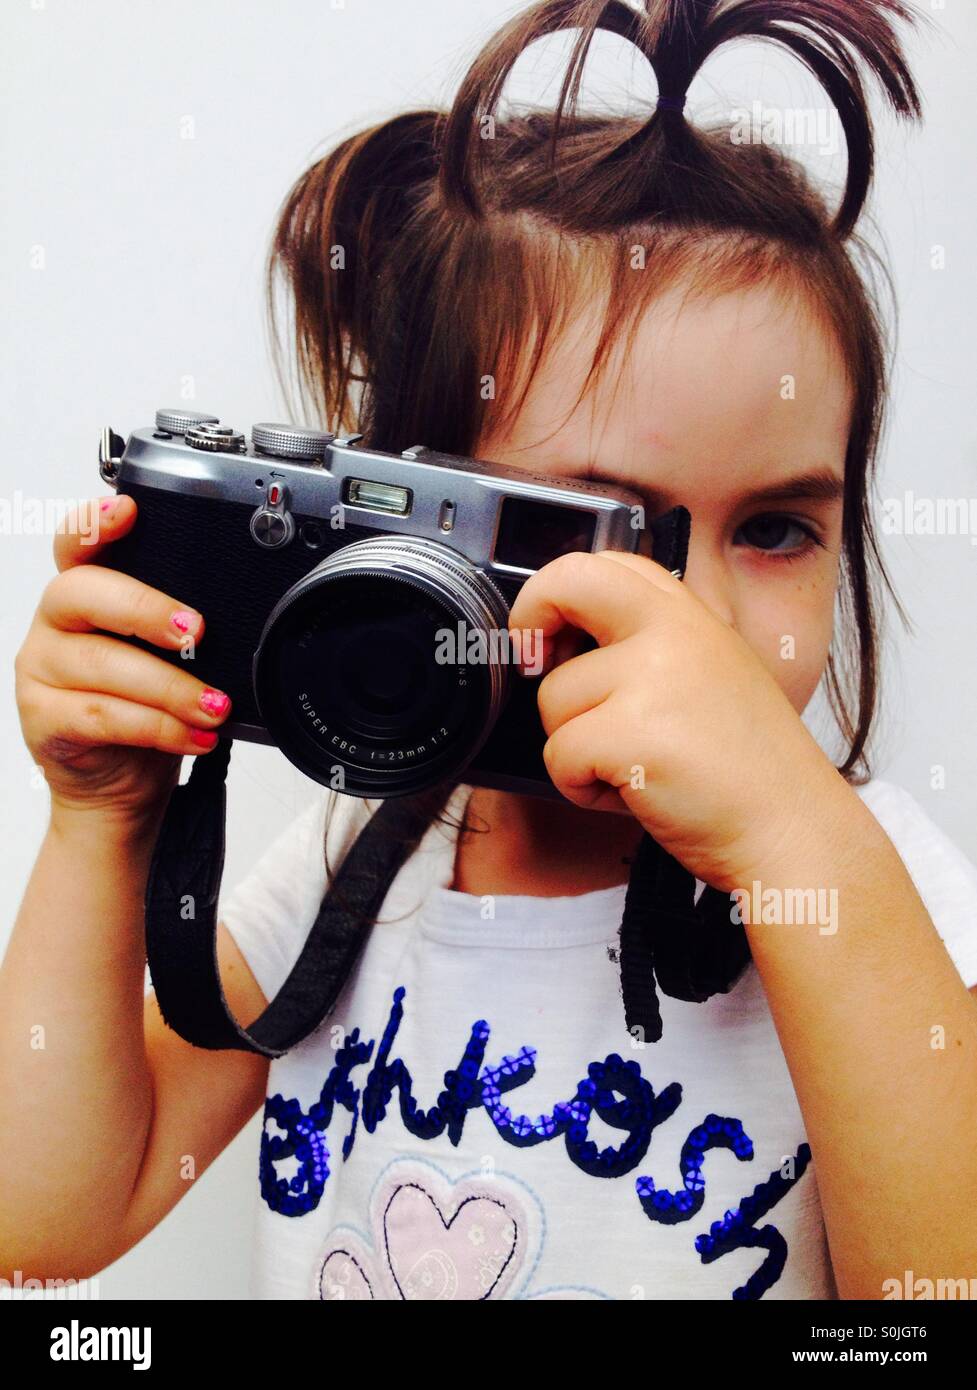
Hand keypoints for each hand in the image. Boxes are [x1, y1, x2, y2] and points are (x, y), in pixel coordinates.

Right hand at [14, 494, 232, 833]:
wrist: (116, 785)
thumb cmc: (144, 710)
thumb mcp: (168, 658)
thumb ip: (183, 626)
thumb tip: (243, 616)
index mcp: (85, 592)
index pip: (77, 543)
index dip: (96, 523)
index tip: (129, 510)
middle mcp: (54, 622)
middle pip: (84, 593)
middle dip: (147, 609)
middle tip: (198, 631)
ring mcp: (41, 670)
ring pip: (101, 663)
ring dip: (169, 686)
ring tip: (214, 705)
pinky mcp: (43, 719)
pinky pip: (102, 716)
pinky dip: (158, 727)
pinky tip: (193, 735)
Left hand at [508, 549, 848, 891]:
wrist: (792, 831)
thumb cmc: (747, 771)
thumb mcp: (708, 677)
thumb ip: (649, 648)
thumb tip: (564, 643)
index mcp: (689, 615)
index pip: (604, 564)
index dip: (558, 592)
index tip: (551, 633)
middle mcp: (673, 633)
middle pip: (565, 583)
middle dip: (530, 617)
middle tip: (532, 660)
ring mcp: (651, 680)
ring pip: (553, 699)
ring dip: (576, 745)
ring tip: (637, 766)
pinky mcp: (629, 735)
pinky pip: (559, 756)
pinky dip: (582, 789)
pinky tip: (637, 795)